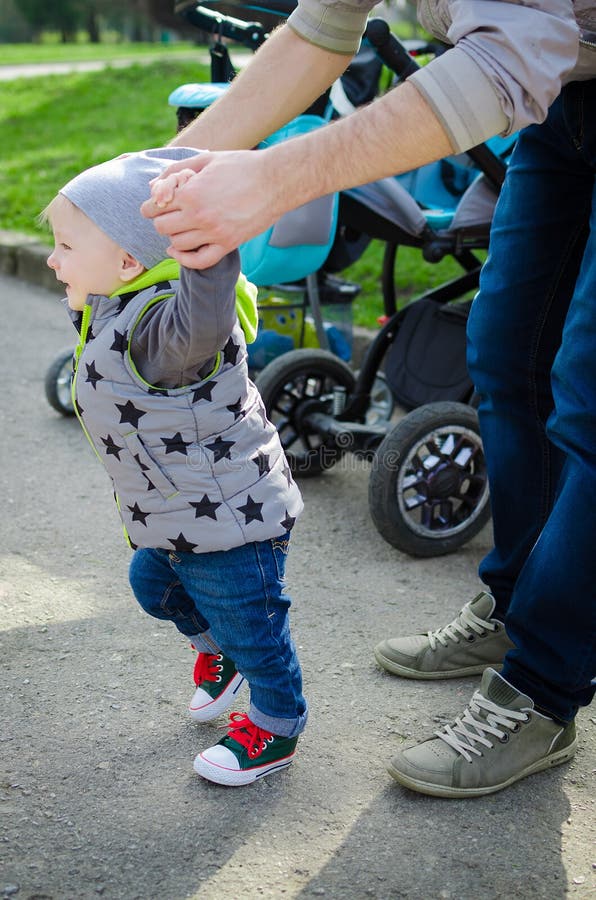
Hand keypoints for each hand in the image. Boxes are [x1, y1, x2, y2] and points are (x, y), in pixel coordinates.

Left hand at [141, 150, 283, 268]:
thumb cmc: (241, 166)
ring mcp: (214, 233)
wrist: (275, 180)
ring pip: (177, 244)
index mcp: (190, 193)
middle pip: (162, 227)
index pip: (154, 207)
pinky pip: (199, 261)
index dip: (151, 206)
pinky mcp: (228, 244)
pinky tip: (179, 252)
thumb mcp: (205, 159)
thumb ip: (176, 171)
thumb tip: (154, 186)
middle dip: (160, 220)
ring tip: (179, 228)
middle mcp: (199, 216)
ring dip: (173, 237)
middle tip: (167, 215)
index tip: (155, 205)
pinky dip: (185, 260)